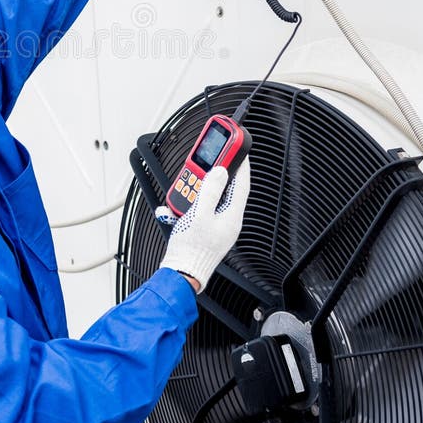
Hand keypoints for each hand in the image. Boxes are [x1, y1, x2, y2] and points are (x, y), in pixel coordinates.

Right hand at [157, 159, 250, 291]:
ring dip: (198, 189)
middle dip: (214, 175)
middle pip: (226, 188)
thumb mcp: (199, 215)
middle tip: (207, 162)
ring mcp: (218, 225)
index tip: (237, 149)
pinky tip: (180, 205)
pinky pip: (202, 208)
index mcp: (232, 216)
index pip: (242, 184)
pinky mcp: (207, 229)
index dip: (241, 164)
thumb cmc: (191, 250)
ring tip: (187, 186)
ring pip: (212, 197)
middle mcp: (228, 220)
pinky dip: (192, 202)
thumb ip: (210, 191)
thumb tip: (221, 172)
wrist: (181, 274)